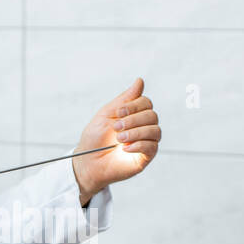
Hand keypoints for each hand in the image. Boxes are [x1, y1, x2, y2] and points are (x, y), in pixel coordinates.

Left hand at [71, 78, 160, 204]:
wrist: (88, 162)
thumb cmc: (95, 138)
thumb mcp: (107, 113)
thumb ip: (125, 98)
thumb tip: (140, 81)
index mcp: (134, 114)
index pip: (146, 102)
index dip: (134, 105)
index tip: (118, 112)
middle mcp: (142, 127)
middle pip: (152, 115)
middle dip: (133, 120)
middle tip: (116, 128)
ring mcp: (145, 142)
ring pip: (155, 130)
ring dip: (135, 133)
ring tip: (119, 139)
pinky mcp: (145, 157)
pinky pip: (152, 147)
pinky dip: (138, 145)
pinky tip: (125, 149)